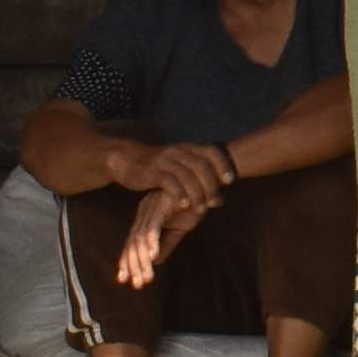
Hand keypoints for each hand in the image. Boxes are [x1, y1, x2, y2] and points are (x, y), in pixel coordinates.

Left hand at [120, 186, 213, 288]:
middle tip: (137, 284)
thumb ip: (166, 243)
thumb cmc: (194, 203)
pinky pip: (153, 226)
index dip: (128, 261)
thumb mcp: (180, 228)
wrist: (208, 183)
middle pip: (133, 242)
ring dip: (142, 259)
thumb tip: (154, 262)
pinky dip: (152, 242)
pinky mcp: (161, 205)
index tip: (125, 280)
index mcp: (147, 217)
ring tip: (146, 277)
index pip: (133, 243)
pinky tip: (152, 256)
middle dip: (133, 265)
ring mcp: (151, 208)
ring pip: (140, 238)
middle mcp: (145, 212)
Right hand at [122, 139, 237, 211]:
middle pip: (202, 167)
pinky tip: (184, 205)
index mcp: (187, 147)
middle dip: (211, 186)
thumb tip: (219, 187)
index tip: (230, 181)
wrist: (126, 159)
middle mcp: (178, 151)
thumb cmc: (158, 165)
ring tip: (201, 209)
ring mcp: (165, 161)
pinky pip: (170, 183)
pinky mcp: (152, 172)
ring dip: (198, 194)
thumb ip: (196, 170)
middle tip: (216, 203)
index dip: (222, 165)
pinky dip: (180, 194)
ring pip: (188, 176)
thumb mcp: (179, 161)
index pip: (211, 152)